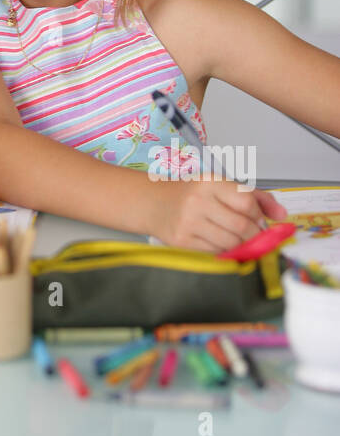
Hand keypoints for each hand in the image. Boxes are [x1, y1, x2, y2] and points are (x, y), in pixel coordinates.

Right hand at [149, 174, 287, 252]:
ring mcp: (188, 222)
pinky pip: (216, 253)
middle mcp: (198, 201)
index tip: (259, 221)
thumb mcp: (220, 186)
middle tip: (253, 236)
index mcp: (210, 182)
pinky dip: (224, 252)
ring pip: (231, 242)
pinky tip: (220, 243)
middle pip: (242, 226)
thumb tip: (282, 215)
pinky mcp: (182, 241)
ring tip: (236, 239)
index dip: (259, 215)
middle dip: (254, 235)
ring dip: (240, 245)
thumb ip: (255, 196)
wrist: (152, 203)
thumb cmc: (191, 194)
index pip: (247, 202)